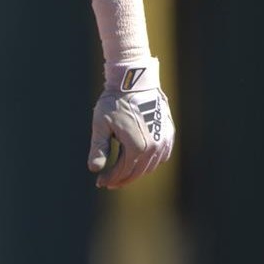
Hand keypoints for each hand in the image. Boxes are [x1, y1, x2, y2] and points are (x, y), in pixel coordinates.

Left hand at [88, 58, 174, 188]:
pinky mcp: (168, 133)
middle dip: (121, 179)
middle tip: (109, 182)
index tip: (99, 182)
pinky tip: (139, 162)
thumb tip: (94, 169)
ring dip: (136, 172)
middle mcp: (154, 146)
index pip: (123, 171)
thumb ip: (98, 148)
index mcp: (137, 147)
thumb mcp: (101, 125)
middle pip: (137, 172)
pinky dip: (149, 162)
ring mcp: (164, 140)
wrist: (135, 81)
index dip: (110, 178)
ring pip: (150, 166)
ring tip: (121, 173)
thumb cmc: (114, 102)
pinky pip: (161, 156)